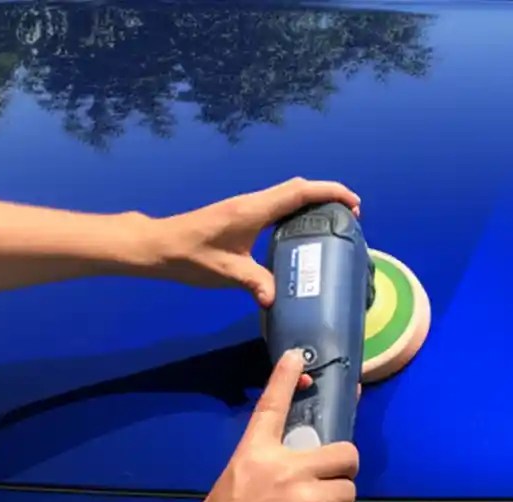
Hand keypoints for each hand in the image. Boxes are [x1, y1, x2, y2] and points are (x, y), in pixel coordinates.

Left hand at [147, 178, 360, 306]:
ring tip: (333, 222)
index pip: (298, 192)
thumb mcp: (227, 273)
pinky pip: (279, 205)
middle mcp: (253, 203)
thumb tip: (277, 301)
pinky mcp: (242, 214)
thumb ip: (256, 284)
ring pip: (288, 194)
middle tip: (351, 215)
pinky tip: (303, 231)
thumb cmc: (190, 256)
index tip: (353, 203)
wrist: (158, 246)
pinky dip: (298, 210)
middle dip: (328, 194)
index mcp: (253, 210)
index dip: (330, 192)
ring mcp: (247, 206)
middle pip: (298, 188)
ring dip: (313, 201)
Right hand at [175, 350, 359, 501]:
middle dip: (344, 467)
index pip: (272, 408)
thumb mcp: (230, 488)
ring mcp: (309, 497)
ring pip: (348, 489)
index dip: (286, 378)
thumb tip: (286, 466)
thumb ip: (261, 469)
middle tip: (331, 482)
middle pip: (344, 451)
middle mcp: (286, 469)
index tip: (296, 357)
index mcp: (254, 457)